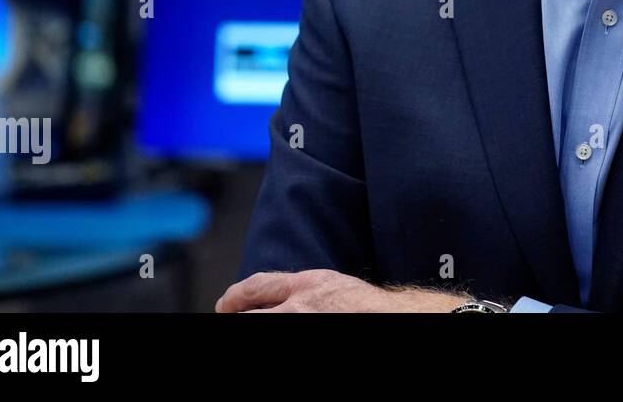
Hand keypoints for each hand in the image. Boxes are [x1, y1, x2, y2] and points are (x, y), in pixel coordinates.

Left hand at [215, 269, 469, 312]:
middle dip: (237, 317)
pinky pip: (275, 336)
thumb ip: (306, 290)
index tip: (224, 306)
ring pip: (259, 326)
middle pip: (249, 315)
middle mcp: (299, 308)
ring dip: (252, 326)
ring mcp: (301, 324)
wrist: (398, 319)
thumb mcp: (335, 286)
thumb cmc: (373, 309)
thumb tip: (280, 297)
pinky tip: (271, 334)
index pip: (256, 287)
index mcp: (307, 285)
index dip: (235, 297)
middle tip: (230, 320)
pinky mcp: (312, 337)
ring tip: (248, 325)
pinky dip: (271, 333)